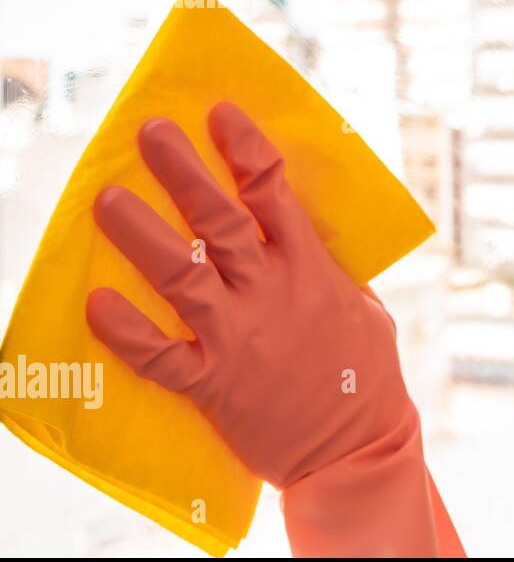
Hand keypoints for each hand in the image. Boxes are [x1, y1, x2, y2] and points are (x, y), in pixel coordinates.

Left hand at [86, 102, 461, 554]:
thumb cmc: (367, 375)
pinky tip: (97, 302)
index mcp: (312, 269)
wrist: (358, 449)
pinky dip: (126, 331)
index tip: (219, 113)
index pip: (274, 192)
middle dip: (182, 171)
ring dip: (140, 234)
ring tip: (106, 198)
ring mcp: (240, 338)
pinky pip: (160, 355)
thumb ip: (327, 269)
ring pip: (181, 275)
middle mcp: (272, 294)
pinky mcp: (214, 384)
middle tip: (151, 132)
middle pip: (219, 220)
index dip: (245, 147)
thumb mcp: (364, 307)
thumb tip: (297, 231)